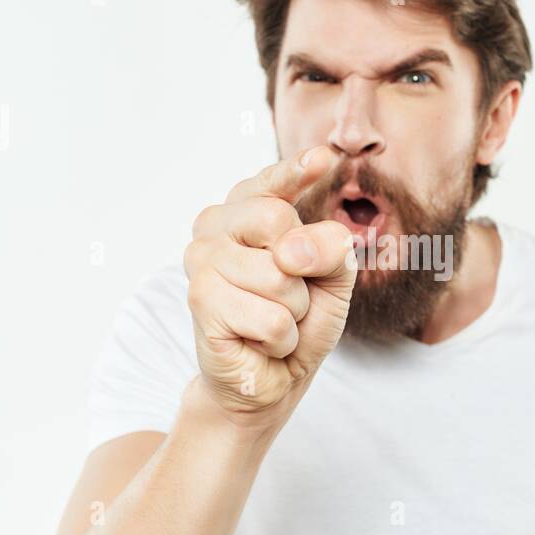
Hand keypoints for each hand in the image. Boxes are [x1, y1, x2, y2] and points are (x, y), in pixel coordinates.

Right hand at [184, 146, 356, 424]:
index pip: (272, 182)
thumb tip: (291, 250)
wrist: (271, 377)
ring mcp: (202, 261)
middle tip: (290, 296)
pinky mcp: (200, 300)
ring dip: (294, 311)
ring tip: (275, 320)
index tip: (323, 157)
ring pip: (280, 276)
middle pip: (278, 219)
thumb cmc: (299, 320)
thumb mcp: (333, 278)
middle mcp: (215, 226)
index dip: (295, 170)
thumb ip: (330, 249)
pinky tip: (259, 340)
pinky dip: (282, 338)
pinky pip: (273, 317)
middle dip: (303, 270)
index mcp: (245, 210)